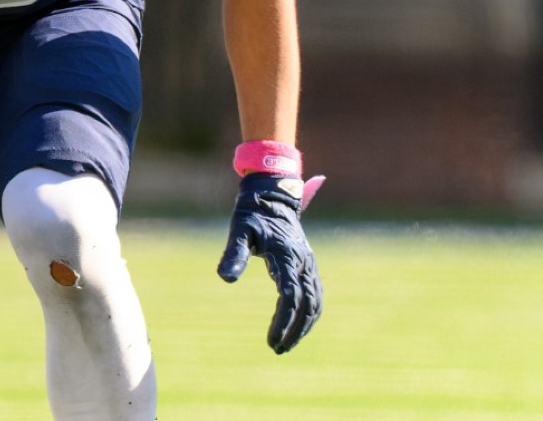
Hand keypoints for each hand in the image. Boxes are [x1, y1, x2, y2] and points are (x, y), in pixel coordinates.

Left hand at [218, 172, 322, 353]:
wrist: (272, 194)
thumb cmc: (252, 213)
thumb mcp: (239, 231)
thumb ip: (234, 254)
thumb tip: (226, 279)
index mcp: (287, 256)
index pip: (290, 297)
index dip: (283, 321)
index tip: (271, 340)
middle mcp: (303, 262)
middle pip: (307, 305)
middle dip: (295, 330)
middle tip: (278, 349)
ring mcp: (309, 263)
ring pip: (315, 302)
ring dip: (305, 326)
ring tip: (287, 344)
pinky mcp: (308, 264)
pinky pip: (316, 294)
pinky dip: (311, 313)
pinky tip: (299, 326)